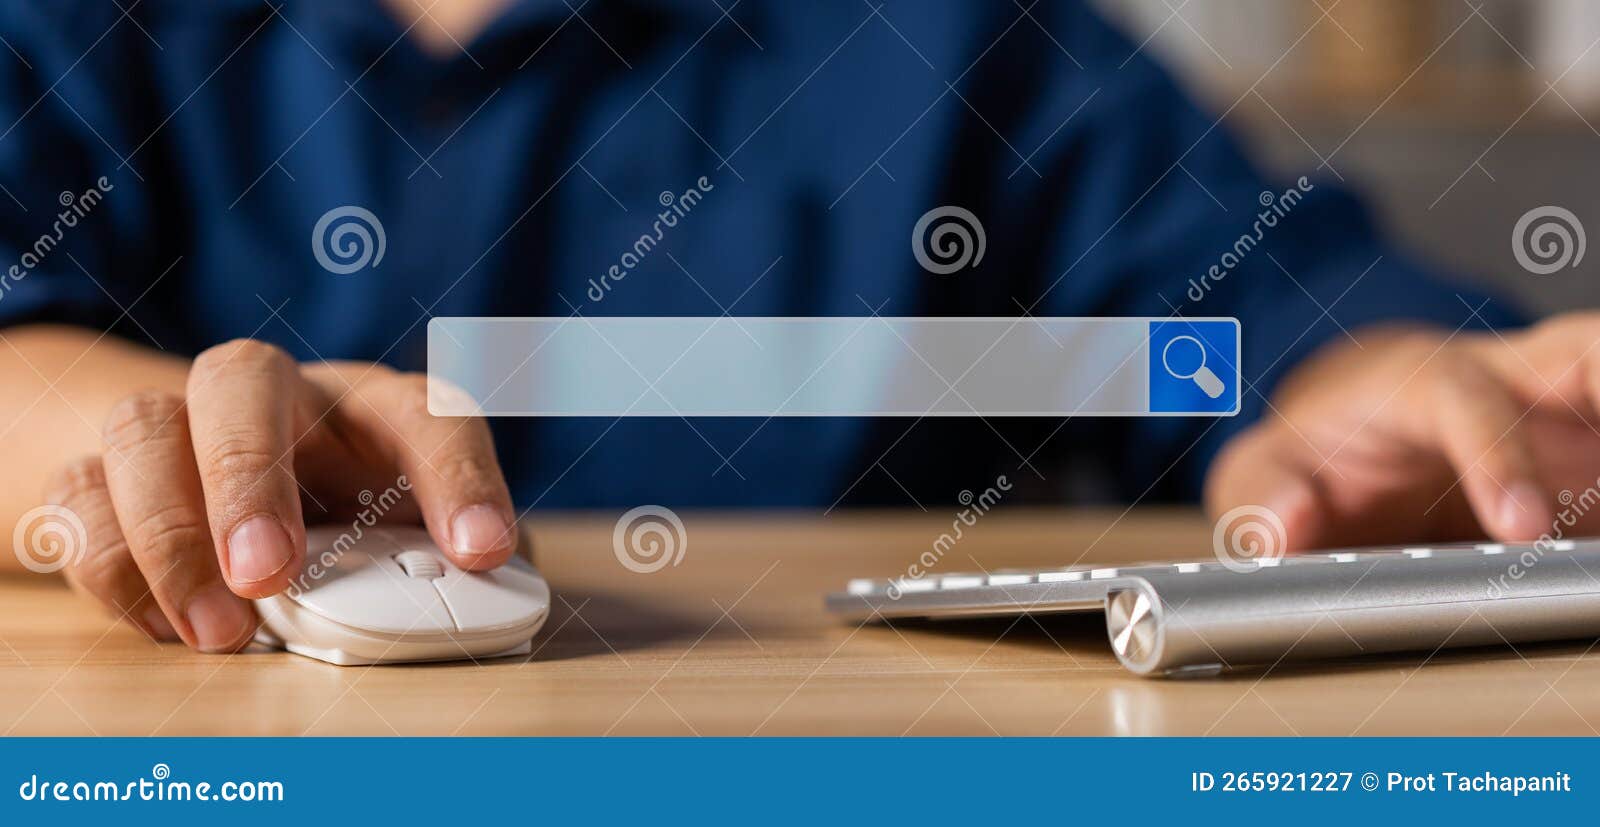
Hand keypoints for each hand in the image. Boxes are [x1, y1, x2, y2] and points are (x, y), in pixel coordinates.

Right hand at [41, 339, 516, 651]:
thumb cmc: (346, 509)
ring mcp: (180, 422)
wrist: (221, 480)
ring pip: (142, 427)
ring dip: (170, 534)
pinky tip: (165, 623)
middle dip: (248, 477)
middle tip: (268, 575)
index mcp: (374, 405)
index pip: (426, 412)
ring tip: (219, 630)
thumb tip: (496, 604)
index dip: (461, 478)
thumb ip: (446, 562)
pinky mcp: (104, 471)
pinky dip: (114, 564)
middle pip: (241, 380)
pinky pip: (78, 493)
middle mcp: (276, 395)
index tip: (483, 552)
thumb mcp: (409, 530)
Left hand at [1207, 316, 1599, 550]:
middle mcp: (1515, 382)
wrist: (1361, 437)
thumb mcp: (1264, 468)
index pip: (1470, 402)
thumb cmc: (1320, 449)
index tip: (1519, 526)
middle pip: (1588, 351)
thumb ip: (1260, 495)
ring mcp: (1571, 416)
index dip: (1501, 458)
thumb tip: (1282, 528)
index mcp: (1427, 381)